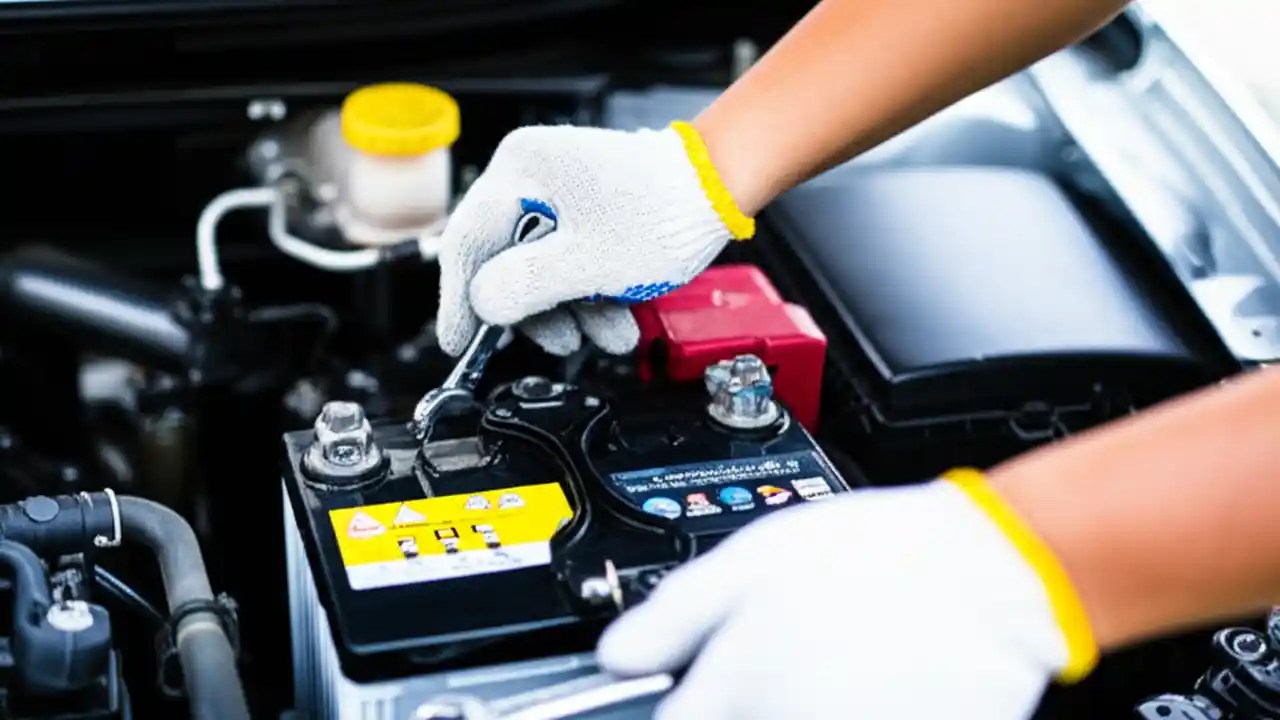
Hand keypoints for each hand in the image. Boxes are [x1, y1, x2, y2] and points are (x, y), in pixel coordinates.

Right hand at [435, 122, 753, 356]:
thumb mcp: (590, 264)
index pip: (469, 242)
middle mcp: (531, 173)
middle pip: (506, 259)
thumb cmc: (666, 212)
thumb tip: (482, 304)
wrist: (723, 188)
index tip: (460, 342)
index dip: (460, 300)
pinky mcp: (584, 207)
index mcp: (521, 170)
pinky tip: (615, 319)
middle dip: (538, 311)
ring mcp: (559, 189)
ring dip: (571, 310)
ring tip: (609, 336)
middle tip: (561, 343)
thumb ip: (526, 286)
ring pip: (541, 265)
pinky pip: (569, 258)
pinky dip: (588, 292)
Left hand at [596, 475, 1096, 719]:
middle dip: (745, 708)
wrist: (991, 574)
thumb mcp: (755, 558)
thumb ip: (674, 614)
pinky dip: (849, 715)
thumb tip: (616, 653)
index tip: (689, 694)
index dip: (675, 709)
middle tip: (777, 670)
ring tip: (832, 671)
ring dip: (795, 710)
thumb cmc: (879, 555)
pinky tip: (865, 686)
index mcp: (741, 684)